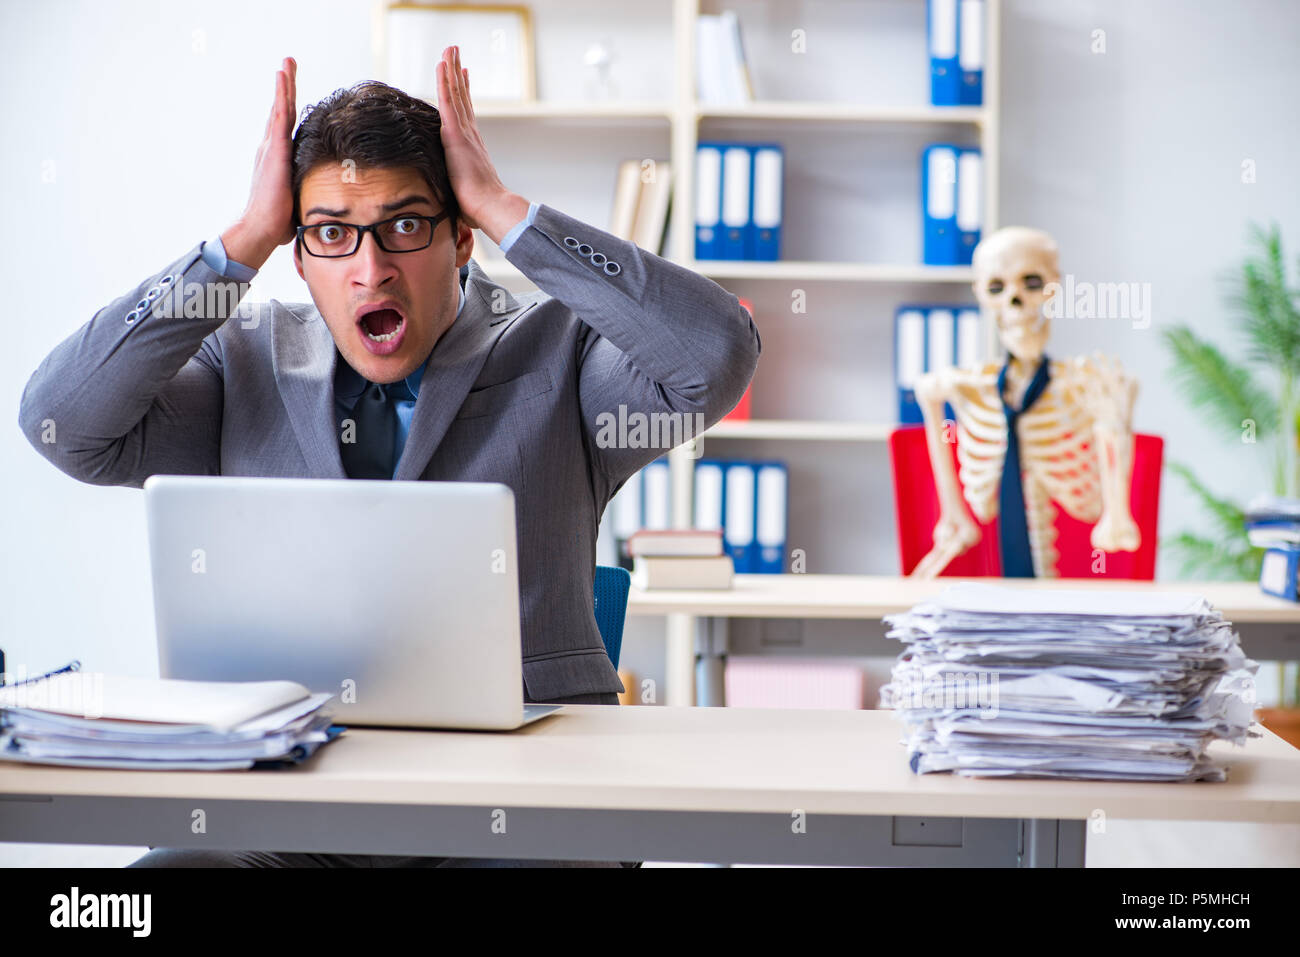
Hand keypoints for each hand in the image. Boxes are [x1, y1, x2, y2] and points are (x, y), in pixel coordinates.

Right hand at [225, 57, 296, 267]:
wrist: (262, 228)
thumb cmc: (279, 222)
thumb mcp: (298, 199)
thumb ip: (307, 189)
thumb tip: (327, 200)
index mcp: (277, 159)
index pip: (285, 127)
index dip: (289, 107)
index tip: (292, 90)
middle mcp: (271, 149)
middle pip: (280, 111)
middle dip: (285, 88)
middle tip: (287, 65)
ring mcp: (270, 148)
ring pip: (279, 109)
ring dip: (284, 85)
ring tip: (286, 64)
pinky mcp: (274, 151)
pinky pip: (279, 117)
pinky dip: (281, 96)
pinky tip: (282, 78)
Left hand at [435, 45, 526, 240]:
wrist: (490, 207)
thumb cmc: (480, 209)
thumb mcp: (465, 196)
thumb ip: (462, 194)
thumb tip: (462, 212)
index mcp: (472, 148)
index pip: (465, 115)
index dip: (464, 94)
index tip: (463, 77)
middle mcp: (471, 135)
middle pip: (462, 98)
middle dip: (458, 75)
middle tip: (456, 54)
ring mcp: (464, 132)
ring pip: (456, 94)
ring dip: (452, 70)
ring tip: (450, 49)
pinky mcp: (456, 134)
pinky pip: (449, 100)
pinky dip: (446, 81)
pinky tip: (443, 64)